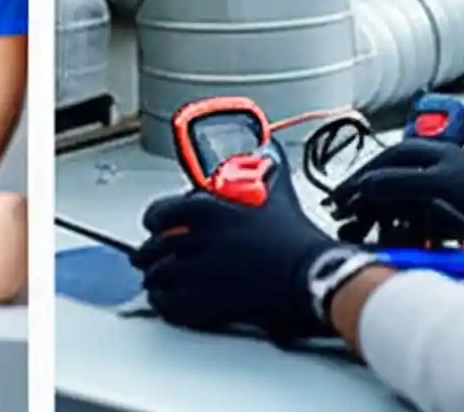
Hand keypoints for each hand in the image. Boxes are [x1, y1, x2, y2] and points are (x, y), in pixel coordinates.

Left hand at [131, 188, 338, 340]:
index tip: (155, 226)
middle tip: (151, 257)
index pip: (159, 213)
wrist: (313, 274)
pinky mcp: (208, 302)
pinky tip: (167, 302)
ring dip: (156, 279)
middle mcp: (199, 239)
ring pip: (158, 277)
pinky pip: (171, 305)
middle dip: (150, 254)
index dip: (153, 221)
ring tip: (158, 281)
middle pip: (154, 248)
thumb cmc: (297, 239)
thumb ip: (266, 174)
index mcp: (208, 210)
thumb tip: (268, 158)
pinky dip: (165, 304)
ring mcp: (201, 272)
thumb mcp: (277, 196)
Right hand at [326, 139, 463, 245]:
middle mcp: (424, 163)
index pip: (371, 168)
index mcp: (417, 152)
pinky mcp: (447, 201)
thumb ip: (394, 185)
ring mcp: (435, 182)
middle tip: (348, 225)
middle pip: (382, 185)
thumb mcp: (434, 188)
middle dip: (365, 206)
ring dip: (384, 219)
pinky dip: (405, 226)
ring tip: (371, 235)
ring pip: (397, 201)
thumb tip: (362, 187)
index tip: (334, 205)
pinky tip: (402, 239)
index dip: (351, 188)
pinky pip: (414, 213)